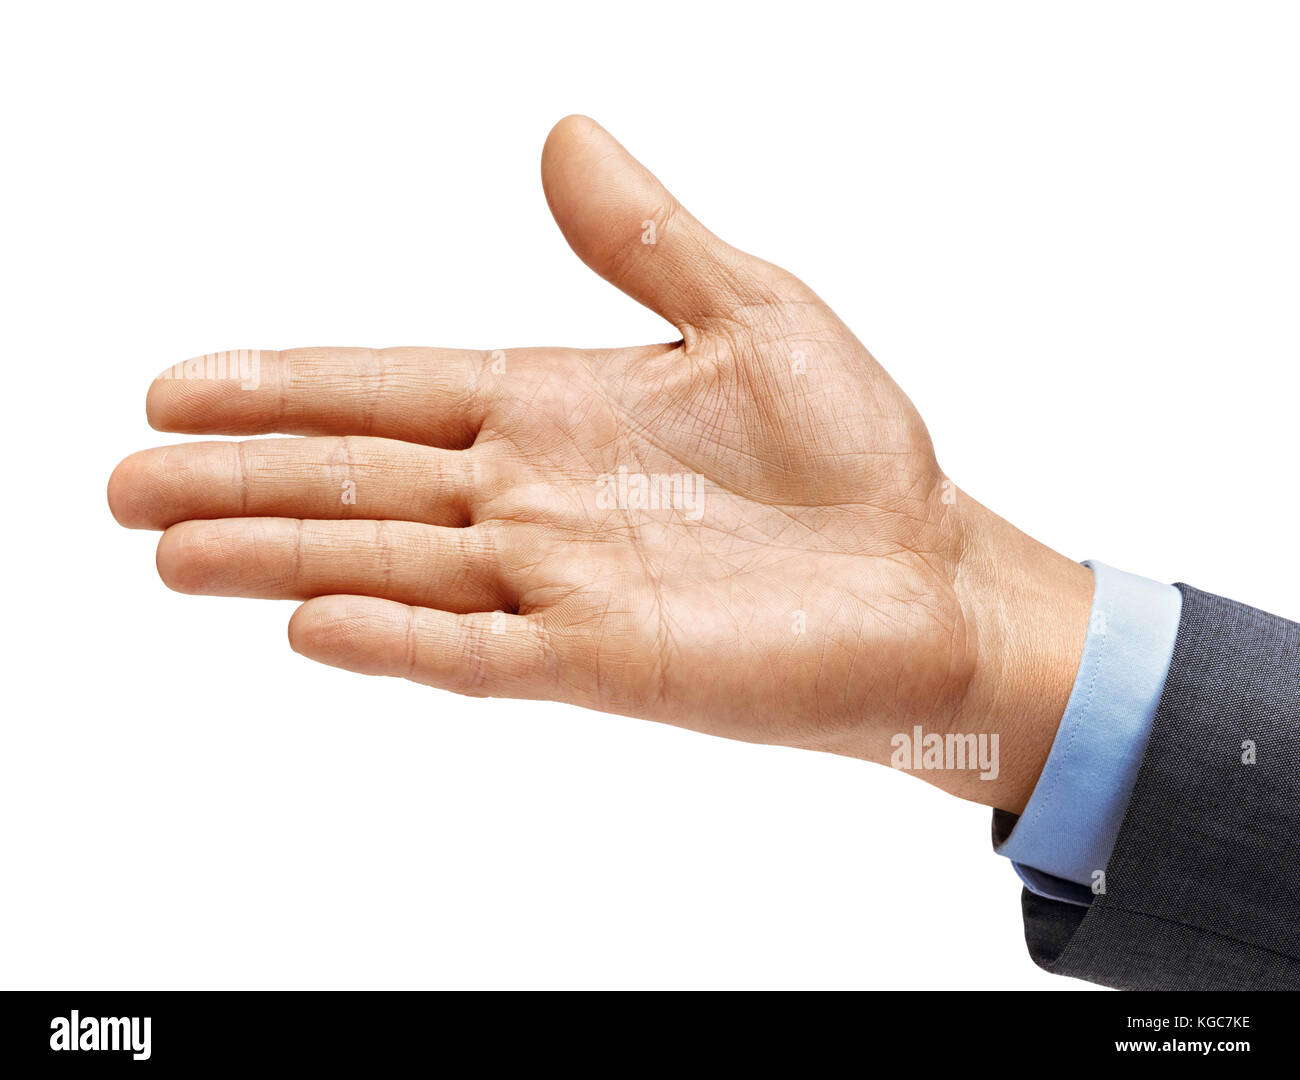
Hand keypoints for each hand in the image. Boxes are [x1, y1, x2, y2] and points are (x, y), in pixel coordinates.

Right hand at [109, 116, 1091, 811]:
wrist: (929, 576)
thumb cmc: (850, 454)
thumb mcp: (751, 311)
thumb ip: (645, 240)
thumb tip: (561, 136)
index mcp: (555, 410)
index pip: (391, 393)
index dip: (286, 387)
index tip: (175, 387)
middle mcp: (536, 498)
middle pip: (362, 484)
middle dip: (242, 479)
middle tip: (123, 484)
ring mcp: (564, 583)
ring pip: (395, 566)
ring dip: (283, 554)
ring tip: (173, 552)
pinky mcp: (609, 659)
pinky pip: (483, 650)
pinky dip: (400, 638)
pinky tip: (312, 622)